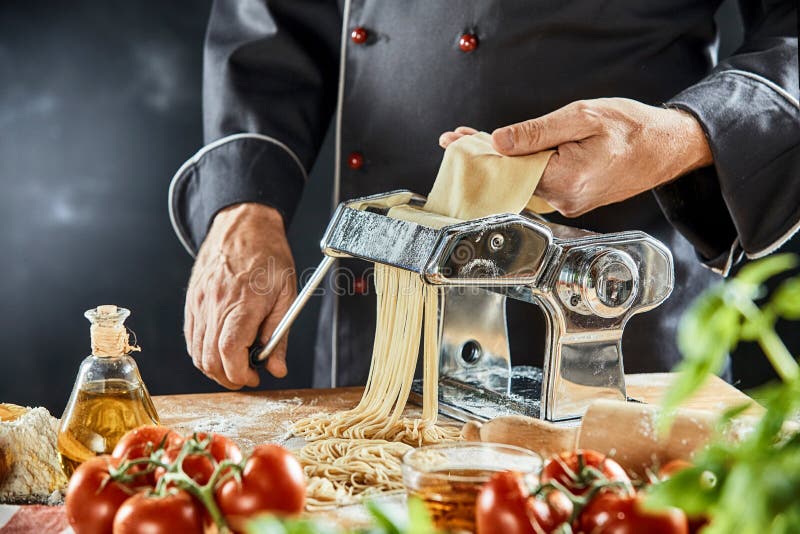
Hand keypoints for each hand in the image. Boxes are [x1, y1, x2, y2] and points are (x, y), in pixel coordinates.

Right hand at [184, 203, 296, 388]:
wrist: (243, 225)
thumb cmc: (269, 256)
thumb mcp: (287, 294)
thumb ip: (279, 335)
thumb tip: (276, 368)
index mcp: (242, 303)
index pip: (229, 352)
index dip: (240, 374)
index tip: (255, 377)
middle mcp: (214, 305)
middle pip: (209, 360)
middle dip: (229, 378)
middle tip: (248, 375)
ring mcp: (199, 303)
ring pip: (197, 352)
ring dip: (215, 368)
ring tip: (236, 363)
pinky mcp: (191, 301)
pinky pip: (191, 337)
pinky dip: (203, 351)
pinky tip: (221, 348)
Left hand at [439, 98, 712, 216]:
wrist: (667, 147)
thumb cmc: (632, 128)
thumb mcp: (582, 117)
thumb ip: (537, 132)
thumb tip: (499, 141)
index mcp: (565, 180)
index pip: (509, 170)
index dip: (481, 154)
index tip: (456, 143)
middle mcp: (565, 200)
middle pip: (512, 179)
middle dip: (485, 159)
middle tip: (457, 142)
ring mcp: (569, 203)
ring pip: (525, 181)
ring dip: (503, 162)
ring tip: (476, 143)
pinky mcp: (574, 199)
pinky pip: (540, 183)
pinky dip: (524, 168)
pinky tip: (511, 154)